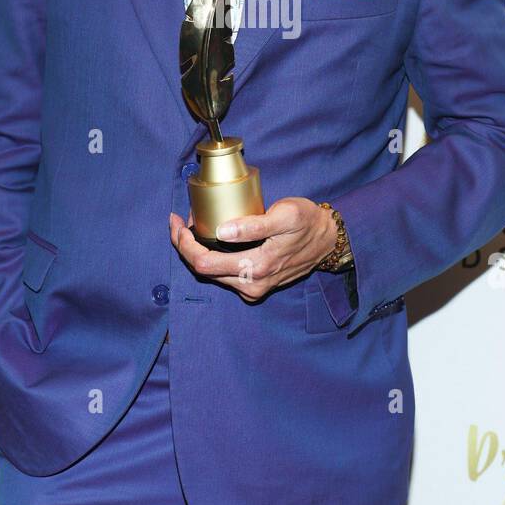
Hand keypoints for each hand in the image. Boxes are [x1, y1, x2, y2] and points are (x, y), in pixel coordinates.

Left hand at [169, 198, 337, 302]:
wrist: (328, 241)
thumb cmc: (308, 223)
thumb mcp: (285, 216)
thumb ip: (254, 225)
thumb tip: (222, 231)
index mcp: (256, 268)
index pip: (204, 262)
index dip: (183, 244)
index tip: (177, 222)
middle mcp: (251, 285)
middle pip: (202, 270)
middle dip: (184, 246)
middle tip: (179, 221)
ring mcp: (253, 288)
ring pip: (211, 274)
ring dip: (197, 251)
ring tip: (192, 226)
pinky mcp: (255, 286)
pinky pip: (224, 274)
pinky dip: (211, 257)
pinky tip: (209, 239)